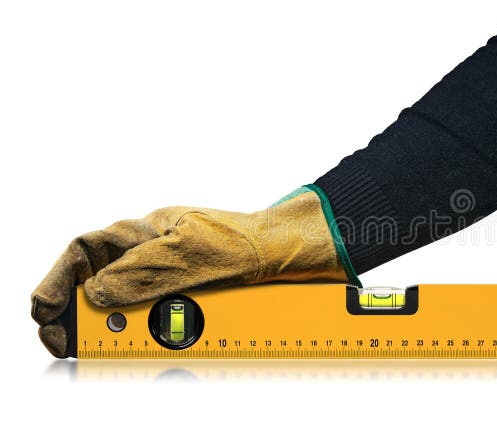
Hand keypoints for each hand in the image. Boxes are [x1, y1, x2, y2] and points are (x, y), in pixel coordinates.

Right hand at [31, 186, 355, 357]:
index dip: (59, 281)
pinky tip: (158, 341)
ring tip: (114, 345)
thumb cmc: (246, 239)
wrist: (292, 253)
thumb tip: (97, 294)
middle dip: (79, 315)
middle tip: (67, 343)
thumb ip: (142, 272)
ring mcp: (171, 278)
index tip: (44, 310)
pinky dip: (154, 334)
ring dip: (119, 328)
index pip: (85, 252)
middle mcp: (152, 255)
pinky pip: (162, 320)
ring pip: (129, 307)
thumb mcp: (190, 252)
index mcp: (145, 233)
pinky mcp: (192, 300)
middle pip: (100, 286)